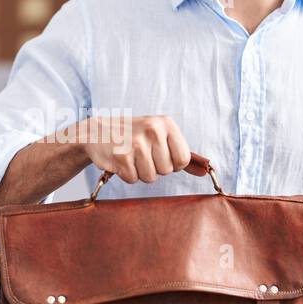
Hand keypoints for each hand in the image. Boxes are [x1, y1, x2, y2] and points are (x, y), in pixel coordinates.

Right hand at [69, 115, 191, 184]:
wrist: (97, 132)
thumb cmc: (132, 135)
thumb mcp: (157, 135)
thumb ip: (179, 152)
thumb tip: (205, 171)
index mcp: (166, 124)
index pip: (183, 159)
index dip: (172, 164)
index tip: (160, 155)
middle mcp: (153, 130)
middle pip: (166, 171)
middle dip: (154, 168)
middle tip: (141, 155)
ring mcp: (136, 143)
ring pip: (150, 177)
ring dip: (139, 172)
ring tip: (130, 157)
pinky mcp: (121, 156)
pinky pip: (133, 179)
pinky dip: (126, 175)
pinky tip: (120, 160)